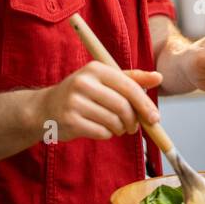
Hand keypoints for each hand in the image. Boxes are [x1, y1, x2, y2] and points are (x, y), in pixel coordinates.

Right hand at [36, 60, 162, 142]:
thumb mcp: (105, 80)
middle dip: (134, 120)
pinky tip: (102, 130)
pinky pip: (101, 132)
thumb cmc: (82, 94)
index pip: (129, 86)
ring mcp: (74, 102)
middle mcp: (84, 83)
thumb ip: (132, 79)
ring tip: (117, 127)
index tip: (154, 118)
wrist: (45, 109)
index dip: (145, 104)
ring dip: (120, 129)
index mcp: (96, 69)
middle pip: (122, 106)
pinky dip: (108, 134)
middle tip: (134, 127)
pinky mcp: (69, 120)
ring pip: (113, 121)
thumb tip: (159, 77)